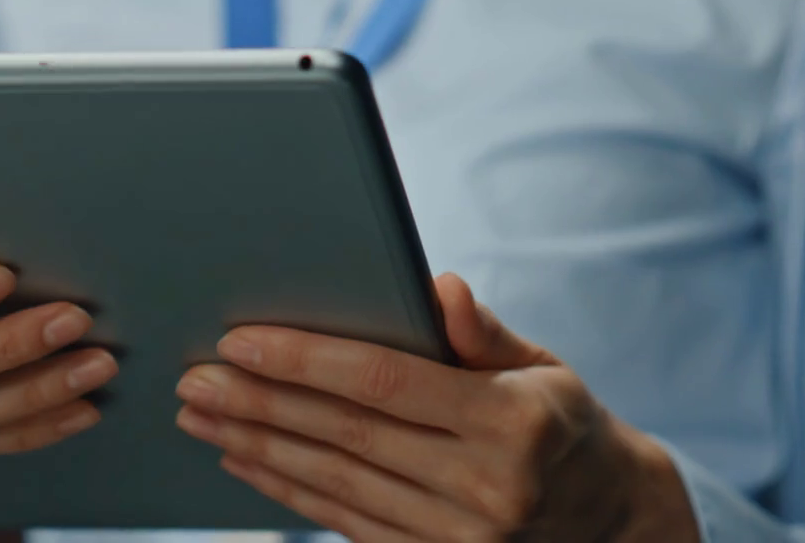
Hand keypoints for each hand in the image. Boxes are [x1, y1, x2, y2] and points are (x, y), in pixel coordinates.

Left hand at [173, 274, 699, 541]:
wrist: (610, 525)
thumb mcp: (545, 369)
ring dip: (258, 447)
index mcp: (510, 423)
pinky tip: (244, 459)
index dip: (306, 359)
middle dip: (261, 403)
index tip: (240, 339)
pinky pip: (344, 523)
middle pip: (346, 435)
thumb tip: (438, 287)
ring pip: (335, 484)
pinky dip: (287, 490)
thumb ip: (484, 333)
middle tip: (195, 376)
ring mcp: (458, 539)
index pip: (385, 382)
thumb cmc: (562, 425)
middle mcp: (485, 489)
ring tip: (201, 414)